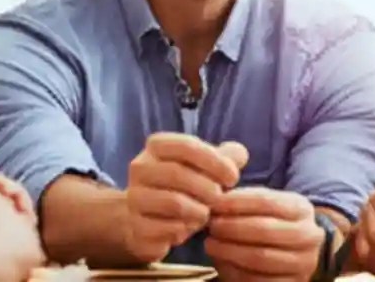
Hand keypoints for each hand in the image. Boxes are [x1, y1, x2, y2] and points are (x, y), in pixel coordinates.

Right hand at [122, 133, 248, 262]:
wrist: (147, 217)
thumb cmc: (182, 186)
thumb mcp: (204, 168)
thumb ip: (225, 158)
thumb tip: (240, 153)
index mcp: (157, 146)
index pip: (187, 146)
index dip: (214, 161)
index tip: (233, 177)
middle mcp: (140, 168)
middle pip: (178, 174)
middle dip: (208, 189)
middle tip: (220, 200)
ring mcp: (134, 197)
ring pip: (174, 203)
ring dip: (198, 211)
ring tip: (205, 213)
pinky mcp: (136, 226)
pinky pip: (168, 228)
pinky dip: (185, 229)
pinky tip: (187, 227)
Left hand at [207, 187, 322, 281]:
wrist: (296, 250)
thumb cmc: (273, 222)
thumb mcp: (266, 206)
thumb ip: (244, 202)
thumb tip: (216, 203)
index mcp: (302, 209)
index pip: (266, 201)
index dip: (237, 202)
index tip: (215, 204)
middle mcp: (309, 236)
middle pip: (264, 230)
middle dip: (232, 228)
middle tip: (212, 226)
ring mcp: (304, 263)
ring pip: (261, 258)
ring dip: (230, 251)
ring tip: (211, 244)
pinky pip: (259, 280)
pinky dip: (235, 271)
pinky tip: (222, 263)